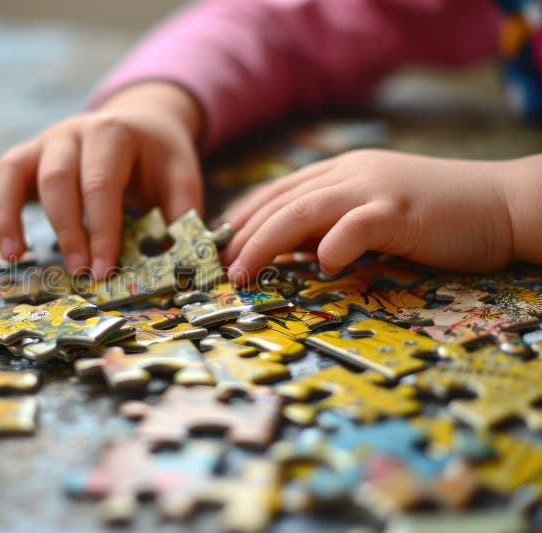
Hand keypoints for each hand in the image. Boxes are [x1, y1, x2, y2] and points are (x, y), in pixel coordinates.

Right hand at [0, 82, 203, 276]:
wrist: (137, 123)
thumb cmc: (158, 160)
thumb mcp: (181, 178)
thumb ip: (180, 214)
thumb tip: (175, 260)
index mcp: (112, 134)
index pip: (101, 184)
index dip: (101, 229)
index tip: (104, 270)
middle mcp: (70, 133)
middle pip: (57, 179)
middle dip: (65, 229)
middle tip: (77, 272)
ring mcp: (40, 144)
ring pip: (11, 171)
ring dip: (7, 215)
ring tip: (12, 256)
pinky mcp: (22, 159)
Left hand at [222, 149, 520, 282]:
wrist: (500, 203)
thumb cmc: (433, 216)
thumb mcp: (369, 216)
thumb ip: (330, 225)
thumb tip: (285, 250)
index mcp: (340, 172)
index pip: (276, 192)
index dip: (242, 219)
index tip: (217, 248)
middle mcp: (350, 174)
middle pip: (281, 202)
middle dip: (243, 237)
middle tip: (220, 270)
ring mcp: (375, 188)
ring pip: (304, 210)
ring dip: (266, 242)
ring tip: (245, 272)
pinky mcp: (402, 211)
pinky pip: (357, 225)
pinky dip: (334, 244)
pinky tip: (321, 265)